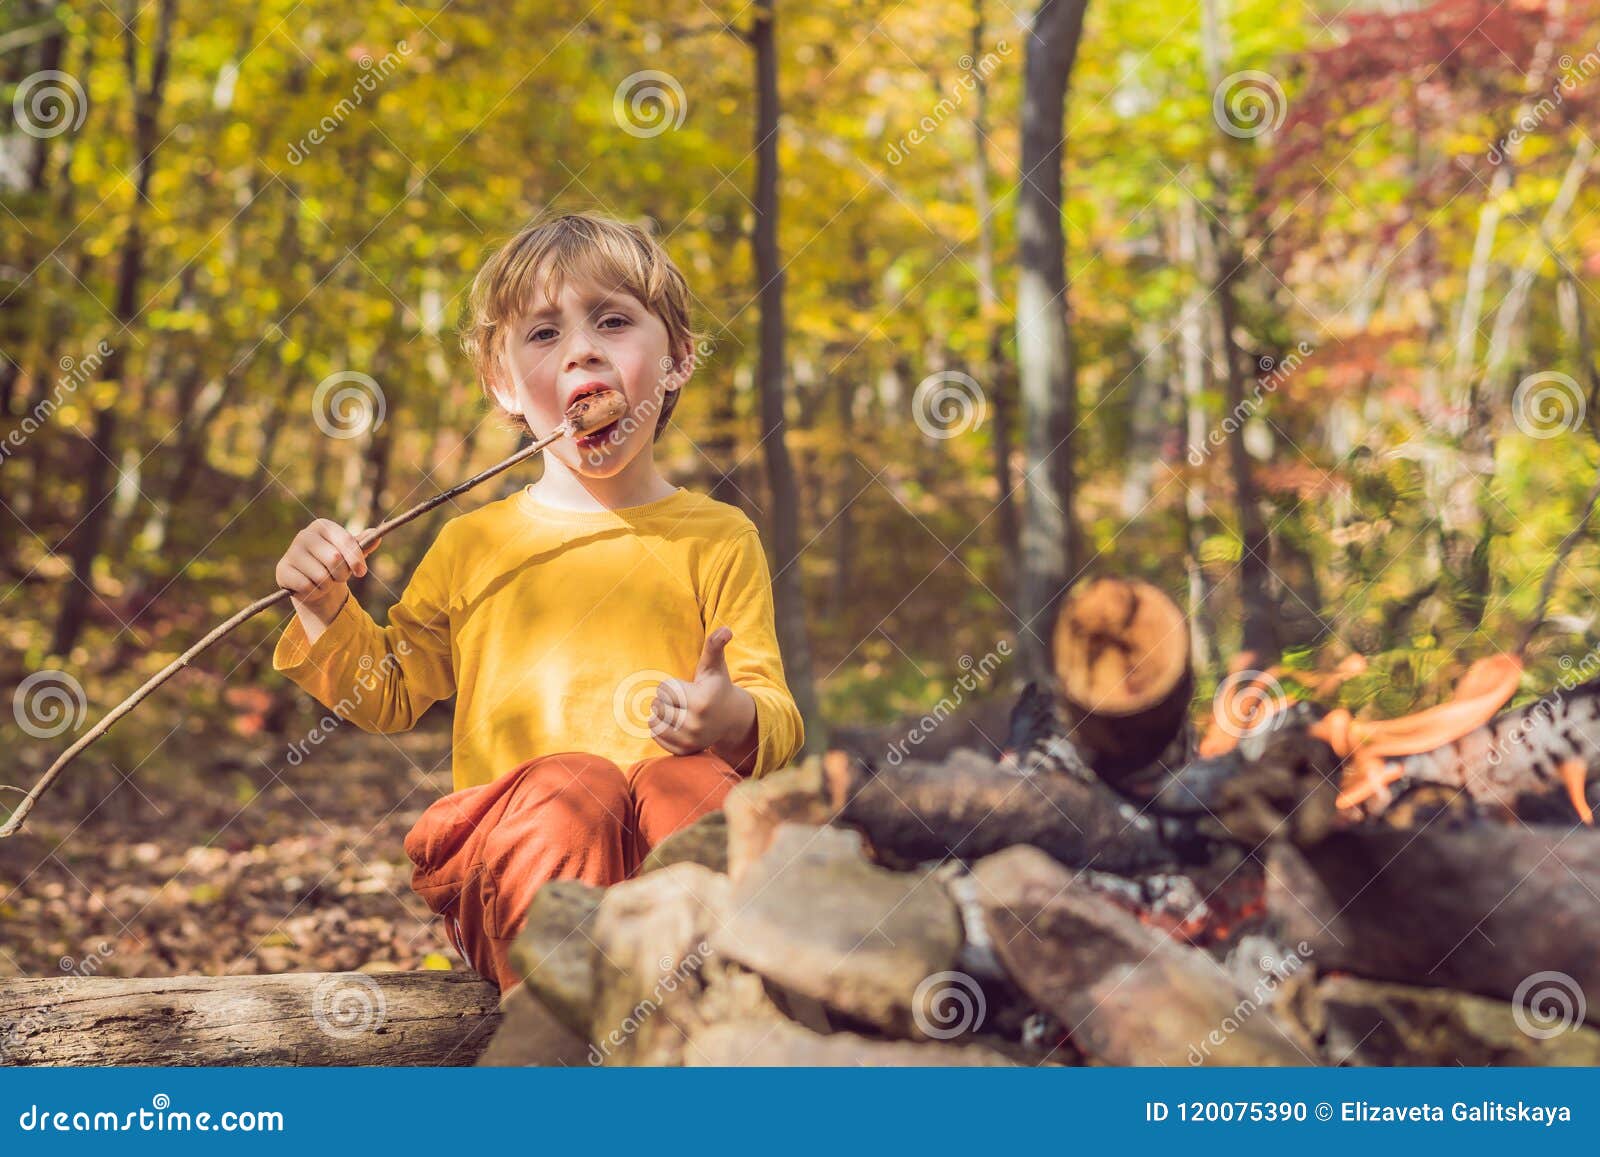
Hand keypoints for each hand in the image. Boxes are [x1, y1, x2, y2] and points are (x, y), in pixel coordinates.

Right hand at [276, 518, 381, 621]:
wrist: (313, 581)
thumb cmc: (335, 563)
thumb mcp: (350, 553)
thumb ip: (363, 544)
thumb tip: (376, 535)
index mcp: (322, 526)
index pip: (345, 541)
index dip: (356, 559)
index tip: (361, 572)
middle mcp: (304, 535)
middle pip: (334, 559)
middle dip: (341, 574)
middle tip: (338, 576)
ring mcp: (291, 552)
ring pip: (321, 576)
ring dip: (328, 585)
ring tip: (323, 580)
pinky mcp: (282, 570)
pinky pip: (307, 587)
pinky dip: (315, 592)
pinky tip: (311, 587)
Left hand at [649, 626, 754, 759]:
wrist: (730, 719)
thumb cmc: (716, 687)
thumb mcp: (715, 666)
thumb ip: (714, 646)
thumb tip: (726, 629)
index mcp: (701, 701)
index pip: (664, 689)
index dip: (673, 685)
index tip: (690, 689)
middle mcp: (696, 724)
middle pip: (657, 705)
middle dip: (667, 699)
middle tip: (685, 701)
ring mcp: (689, 740)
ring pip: (654, 721)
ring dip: (662, 713)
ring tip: (680, 711)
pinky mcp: (683, 751)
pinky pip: (655, 735)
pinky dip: (660, 728)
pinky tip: (677, 723)